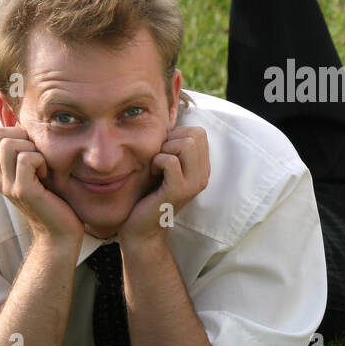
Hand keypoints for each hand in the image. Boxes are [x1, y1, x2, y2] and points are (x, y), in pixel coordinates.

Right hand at [0, 125, 84, 245]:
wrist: (60, 234)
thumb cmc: (55, 201)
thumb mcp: (39, 172)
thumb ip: (30, 152)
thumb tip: (27, 125)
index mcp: (1, 171)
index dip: (16, 131)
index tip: (34, 148)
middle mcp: (0, 177)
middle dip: (23, 136)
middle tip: (39, 155)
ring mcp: (9, 185)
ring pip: (10, 144)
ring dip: (32, 148)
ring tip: (43, 167)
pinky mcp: (23, 191)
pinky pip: (26, 159)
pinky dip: (41, 160)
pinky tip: (47, 175)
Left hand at [118, 126, 209, 245]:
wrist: (141, 228)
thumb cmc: (148, 194)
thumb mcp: (164, 165)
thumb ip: (171, 146)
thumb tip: (168, 118)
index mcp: (202, 167)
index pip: (199, 132)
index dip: (176, 135)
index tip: (164, 153)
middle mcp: (203, 175)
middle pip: (195, 134)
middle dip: (171, 140)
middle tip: (159, 159)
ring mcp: (194, 183)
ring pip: (186, 144)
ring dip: (164, 150)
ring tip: (156, 167)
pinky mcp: (179, 191)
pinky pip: (170, 160)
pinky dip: (156, 162)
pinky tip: (152, 174)